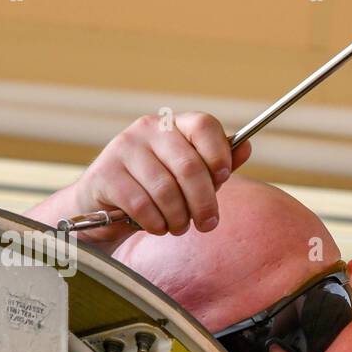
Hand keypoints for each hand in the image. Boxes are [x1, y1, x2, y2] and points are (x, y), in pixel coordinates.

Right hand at [71, 112, 251, 243]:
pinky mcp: (105, 174)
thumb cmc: (155, 188)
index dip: (219, 154)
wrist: (104, 205)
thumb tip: (247, 147)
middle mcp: (148, 129)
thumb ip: (217, 163)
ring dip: (178, 219)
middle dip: (204, 203)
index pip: (204, 125)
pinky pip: (142, 206)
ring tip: (178, 226)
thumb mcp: (189, 176)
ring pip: (166, 191)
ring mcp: (123, 148)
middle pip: (189, 166)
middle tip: (207, 224)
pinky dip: (155, 224)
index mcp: (174, 124)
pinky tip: (156, 226)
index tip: (223, 178)